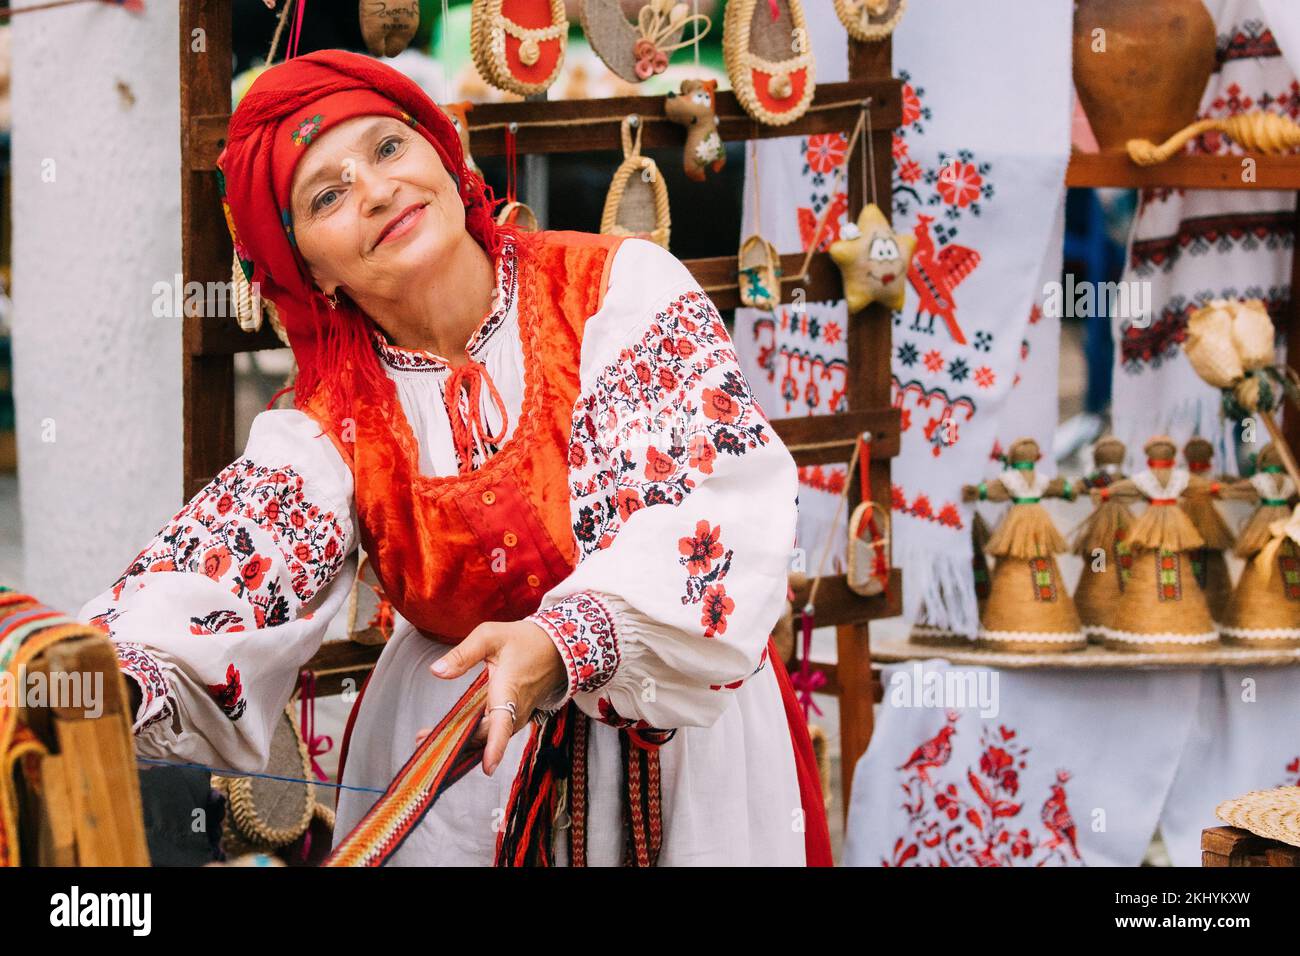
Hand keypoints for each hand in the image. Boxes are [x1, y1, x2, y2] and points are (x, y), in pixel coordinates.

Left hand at [422, 619, 566, 775]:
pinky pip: (495, 734)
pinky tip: (454, 734)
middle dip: (457, 744)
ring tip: (430, 737)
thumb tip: (436, 672)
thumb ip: (462, 654)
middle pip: (486, 737)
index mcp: (509, 688)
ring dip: (463, 742)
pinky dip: (475, 738)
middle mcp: (516, 709)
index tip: (488, 768)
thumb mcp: (490, 636)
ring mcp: (518, 717)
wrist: (557, 649)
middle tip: (422, 738)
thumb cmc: (523, 640)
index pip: (503, 723)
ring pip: (490, 739)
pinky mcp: (516, 719)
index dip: (496, 746)